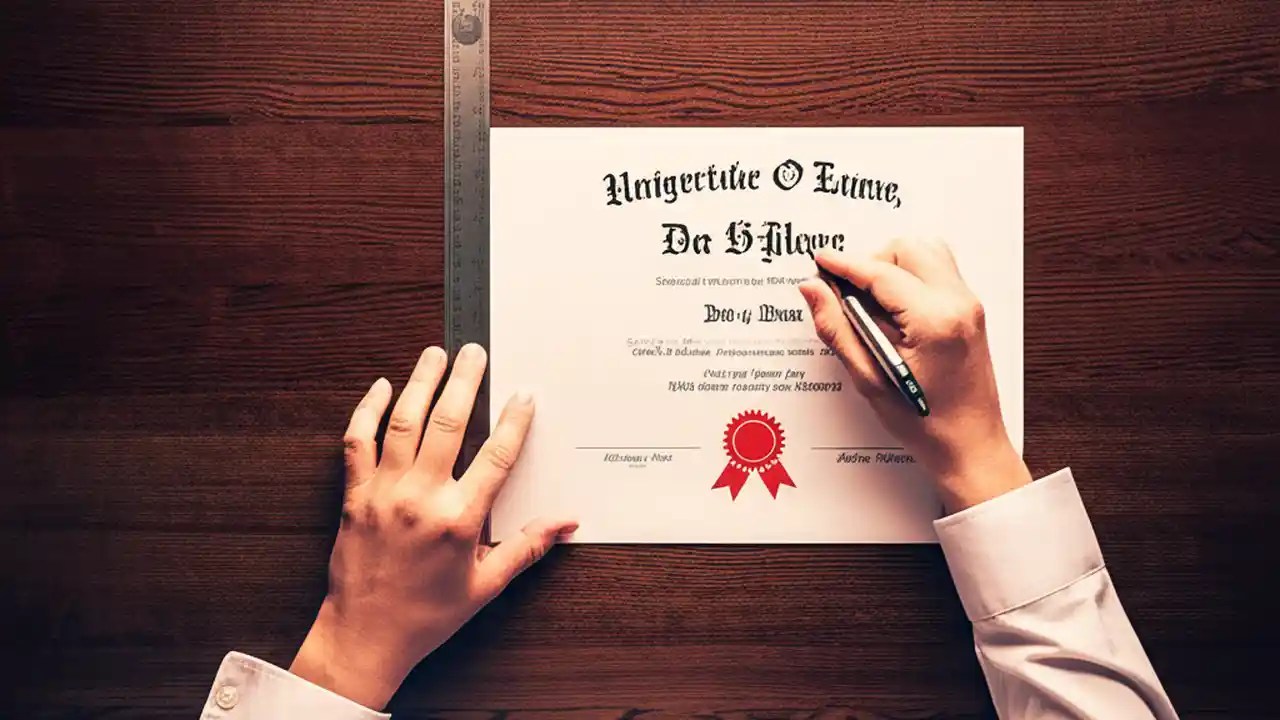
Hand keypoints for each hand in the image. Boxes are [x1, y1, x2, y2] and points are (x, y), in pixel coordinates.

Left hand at [289, 343, 575, 709]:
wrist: (365, 636)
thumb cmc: (428, 615)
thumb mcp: (487, 586)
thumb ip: (527, 547)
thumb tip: (567, 522)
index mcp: (459, 519)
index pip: (496, 457)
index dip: (514, 421)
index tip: (524, 394)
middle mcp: (421, 498)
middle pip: (448, 424)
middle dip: (465, 382)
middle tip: (475, 352)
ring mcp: (384, 492)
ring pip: (404, 422)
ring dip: (421, 383)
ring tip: (435, 354)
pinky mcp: (354, 495)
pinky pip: (357, 442)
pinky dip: (367, 410)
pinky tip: (382, 387)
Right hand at [799, 240, 1030, 512]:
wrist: (970, 445)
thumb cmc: (926, 423)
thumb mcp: (871, 379)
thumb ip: (837, 329)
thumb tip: (813, 290)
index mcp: (934, 321)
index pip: (881, 273)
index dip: (845, 264)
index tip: (820, 262)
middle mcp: (958, 303)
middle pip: (908, 248)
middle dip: (871, 262)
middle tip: (846, 293)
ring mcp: (969, 305)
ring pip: (926, 252)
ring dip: (892, 266)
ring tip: (869, 301)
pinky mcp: (970, 311)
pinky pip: (937, 272)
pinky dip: (909, 278)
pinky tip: (891, 311)